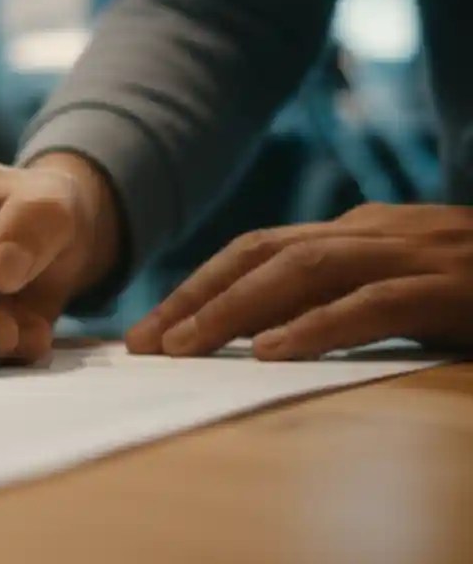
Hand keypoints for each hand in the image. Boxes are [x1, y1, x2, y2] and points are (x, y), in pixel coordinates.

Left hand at [126, 203, 472, 359]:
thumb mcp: (401, 277)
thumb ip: (342, 288)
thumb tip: (267, 325)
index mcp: (356, 229)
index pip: (256, 250)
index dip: (197, 285)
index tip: (147, 327)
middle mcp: (374, 232)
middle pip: (261, 256)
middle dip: (195, 298)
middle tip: (143, 343)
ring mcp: (413, 254)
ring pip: (302, 272)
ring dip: (234, 311)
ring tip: (185, 349)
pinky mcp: (451, 287)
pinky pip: (372, 305)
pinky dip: (317, 327)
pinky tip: (271, 354)